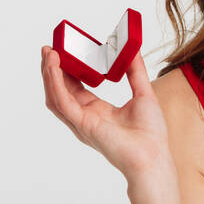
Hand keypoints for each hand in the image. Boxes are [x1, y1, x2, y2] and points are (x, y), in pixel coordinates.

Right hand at [40, 45, 173, 181]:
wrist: (153, 155)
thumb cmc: (150, 133)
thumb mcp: (143, 93)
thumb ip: (136, 71)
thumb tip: (133, 50)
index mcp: (98, 111)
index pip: (75, 88)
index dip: (67, 70)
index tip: (64, 51)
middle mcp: (85, 117)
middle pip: (60, 91)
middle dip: (52, 70)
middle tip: (49, 48)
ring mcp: (82, 122)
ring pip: (56, 96)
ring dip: (49, 74)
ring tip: (49, 54)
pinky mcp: (83, 125)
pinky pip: (63, 102)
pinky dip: (56, 84)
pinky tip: (54, 68)